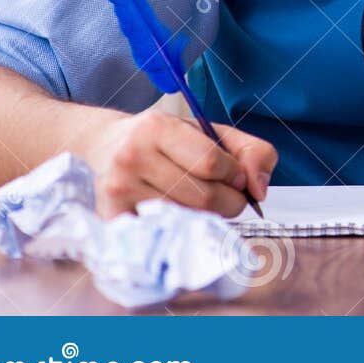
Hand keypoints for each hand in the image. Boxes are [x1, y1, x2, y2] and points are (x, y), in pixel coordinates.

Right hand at [80, 109, 276, 217]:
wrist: (103, 148)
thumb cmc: (165, 141)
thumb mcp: (209, 131)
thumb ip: (250, 151)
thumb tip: (260, 190)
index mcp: (157, 128)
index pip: (211, 162)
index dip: (235, 175)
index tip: (235, 176)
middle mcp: (131, 158)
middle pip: (202, 197)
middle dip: (229, 201)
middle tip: (227, 196)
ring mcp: (118, 191)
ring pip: (186, 219)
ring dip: (207, 218)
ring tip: (200, 202)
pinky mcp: (111, 219)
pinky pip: (165, 235)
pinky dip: (182, 230)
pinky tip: (178, 215)